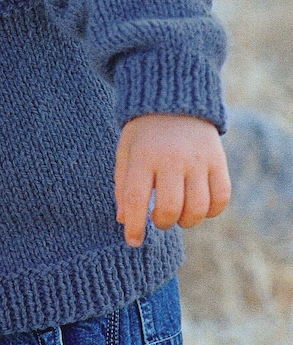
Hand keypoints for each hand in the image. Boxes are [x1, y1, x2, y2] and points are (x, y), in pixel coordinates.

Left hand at [114, 113, 230, 247]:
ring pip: (197, 208)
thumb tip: (123, 220)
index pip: (136, 199)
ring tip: (177, 213)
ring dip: (186, 221)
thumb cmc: (144, 133)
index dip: (134, 226)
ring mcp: (197, 160)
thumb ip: (122, 185)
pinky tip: (198, 206)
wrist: (174, 102)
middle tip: (157, 219)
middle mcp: (171, 158)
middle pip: (169, 208)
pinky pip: (221, 199)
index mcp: (142, 155)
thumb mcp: (125, 151)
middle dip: (162, 223)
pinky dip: (211, 211)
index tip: (133, 242)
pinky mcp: (218, 161)